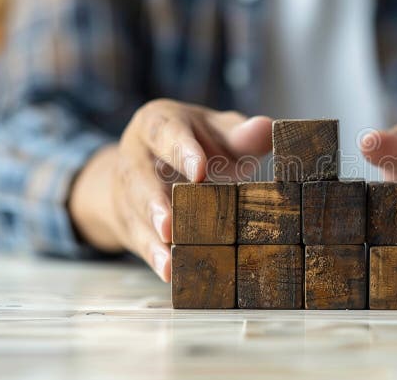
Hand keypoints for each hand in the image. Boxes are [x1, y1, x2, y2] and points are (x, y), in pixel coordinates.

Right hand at [70, 99, 271, 280]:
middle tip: (170, 224)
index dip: (182, 151)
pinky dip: (155, 258)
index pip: (166, 132)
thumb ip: (242, 134)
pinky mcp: (130, 223)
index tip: (201, 171)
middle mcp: (136, 156)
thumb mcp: (219, 133)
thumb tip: (268, 128)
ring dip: (152, 237)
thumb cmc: (198, 146)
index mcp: (157, 123)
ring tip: (168, 258)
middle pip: (140, 178)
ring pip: (137, 214)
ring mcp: (128, 191)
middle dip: (154, 202)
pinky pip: (140, 241)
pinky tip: (169, 272)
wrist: (152, 167)